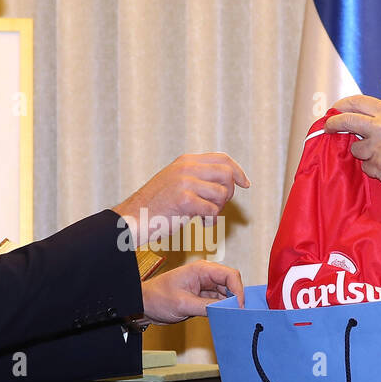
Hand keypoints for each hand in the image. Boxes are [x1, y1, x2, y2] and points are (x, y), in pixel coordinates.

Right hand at [115, 153, 249, 248]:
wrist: (135, 217)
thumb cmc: (156, 204)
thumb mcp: (176, 180)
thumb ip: (198, 176)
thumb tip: (228, 180)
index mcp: (186, 160)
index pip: (222, 158)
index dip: (238, 171)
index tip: (245, 183)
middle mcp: (186, 167)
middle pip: (227, 174)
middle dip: (228, 193)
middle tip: (217, 206)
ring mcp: (185, 182)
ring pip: (222, 193)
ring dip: (219, 209)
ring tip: (206, 216)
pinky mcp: (184, 200)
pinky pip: (212, 210)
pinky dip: (211, 220)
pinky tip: (201, 223)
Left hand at [139, 261, 243, 323]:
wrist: (143, 305)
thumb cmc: (157, 298)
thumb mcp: (183, 304)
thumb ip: (207, 306)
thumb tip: (226, 310)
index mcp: (201, 270)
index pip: (230, 275)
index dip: (238, 290)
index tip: (239, 306)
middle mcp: (205, 276)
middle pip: (230, 285)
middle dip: (236, 299)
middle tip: (237, 314)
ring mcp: (204, 287)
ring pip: (226, 295)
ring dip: (229, 305)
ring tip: (231, 317)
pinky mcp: (202, 298)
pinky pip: (218, 302)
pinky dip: (222, 310)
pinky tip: (223, 317)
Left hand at [328, 95, 380, 194]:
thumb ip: (379, 119)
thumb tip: (353, 118)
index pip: (358, 102)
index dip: (342, 105)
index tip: (334, 110)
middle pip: (347, 121)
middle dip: (333, 123)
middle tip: (328, 127)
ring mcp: (379, 148)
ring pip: (356, 150)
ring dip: (364, 153)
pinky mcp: (378, 166)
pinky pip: (366, 167)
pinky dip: (373, 167)